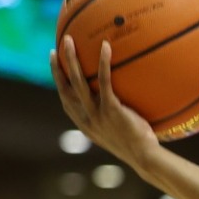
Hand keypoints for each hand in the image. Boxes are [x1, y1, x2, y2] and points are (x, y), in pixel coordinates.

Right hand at [52, 36, 161, 165]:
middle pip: (66, 89)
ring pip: (79, 83)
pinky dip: (103, 63)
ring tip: (69, 41)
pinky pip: (105, 82)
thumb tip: (119, 100)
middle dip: (58, 67)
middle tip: (56, 47)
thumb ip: (111, 117)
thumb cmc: (137, 145)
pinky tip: (105, 47)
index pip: (66, 100)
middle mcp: (86, 119)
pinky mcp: (111, 110)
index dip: (59, 82)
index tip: (55, 65)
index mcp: (85, 125)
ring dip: (72, 60)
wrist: (144, 158)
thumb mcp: (117, 131)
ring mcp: (97, 115)